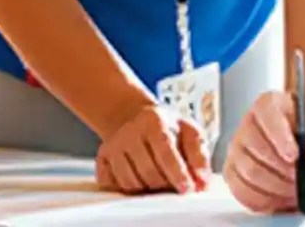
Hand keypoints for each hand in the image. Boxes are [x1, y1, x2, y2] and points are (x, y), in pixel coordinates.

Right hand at [96, 104, 210, 193]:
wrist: (131, 115)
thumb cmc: (165, 126)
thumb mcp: (188, 131)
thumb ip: (199, 155)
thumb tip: (202, 182)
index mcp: (154, 121)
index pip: (166, 153)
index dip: (178, 174)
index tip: (186, 188)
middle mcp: (130, 131)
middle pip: (149, 172)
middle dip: (165, 184)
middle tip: (173, 184)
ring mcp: (113, 145)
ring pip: (131, 182)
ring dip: (147, 189)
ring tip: (157, 180)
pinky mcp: (102, 157)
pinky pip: (114, 185)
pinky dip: (128, 189)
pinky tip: (138, 179)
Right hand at [224, 91, 304, 212]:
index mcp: (272, 104)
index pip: (266, 110)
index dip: (278, 133)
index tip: (295, 155)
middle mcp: (249, 123)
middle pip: (255, 145)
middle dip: (281, 168)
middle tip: (301, 179)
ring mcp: (237, 148)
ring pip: (248, 171)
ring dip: (275, 186)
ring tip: (295, 189)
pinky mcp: (233, 173)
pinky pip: (241, 190)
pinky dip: (262, 200)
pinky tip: (279, 199)